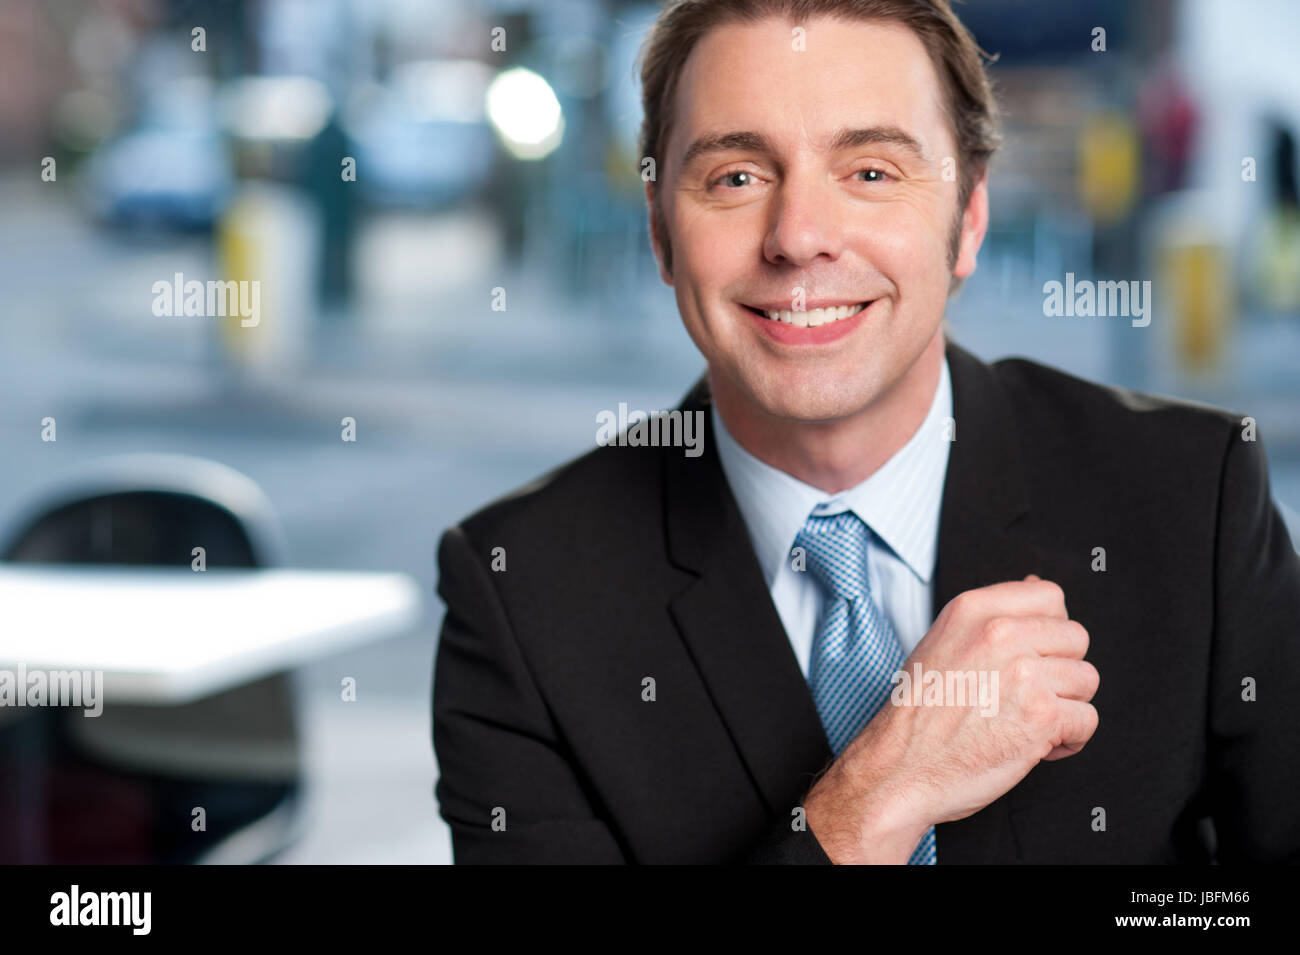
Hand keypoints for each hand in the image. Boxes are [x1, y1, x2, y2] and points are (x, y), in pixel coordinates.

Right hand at [803, 575, 1098, 862]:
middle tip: (1029, 696)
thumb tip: (1037, 584)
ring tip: (1029, 722)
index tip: (1035, 654)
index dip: (1049, 629)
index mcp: (975, 610)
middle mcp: (1001, 633)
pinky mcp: (1042, 716)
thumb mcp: (942, 642)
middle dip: (1061, 671)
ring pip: (1086, 679)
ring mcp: (1025, 673)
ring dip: (1066, 706)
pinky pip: (1087, 719)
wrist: (898, 767)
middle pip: (1076, 638)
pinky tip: (1037, 745)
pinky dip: (1069, 740)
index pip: (1049, 596)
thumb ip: (993, 617)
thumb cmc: (918, 714)